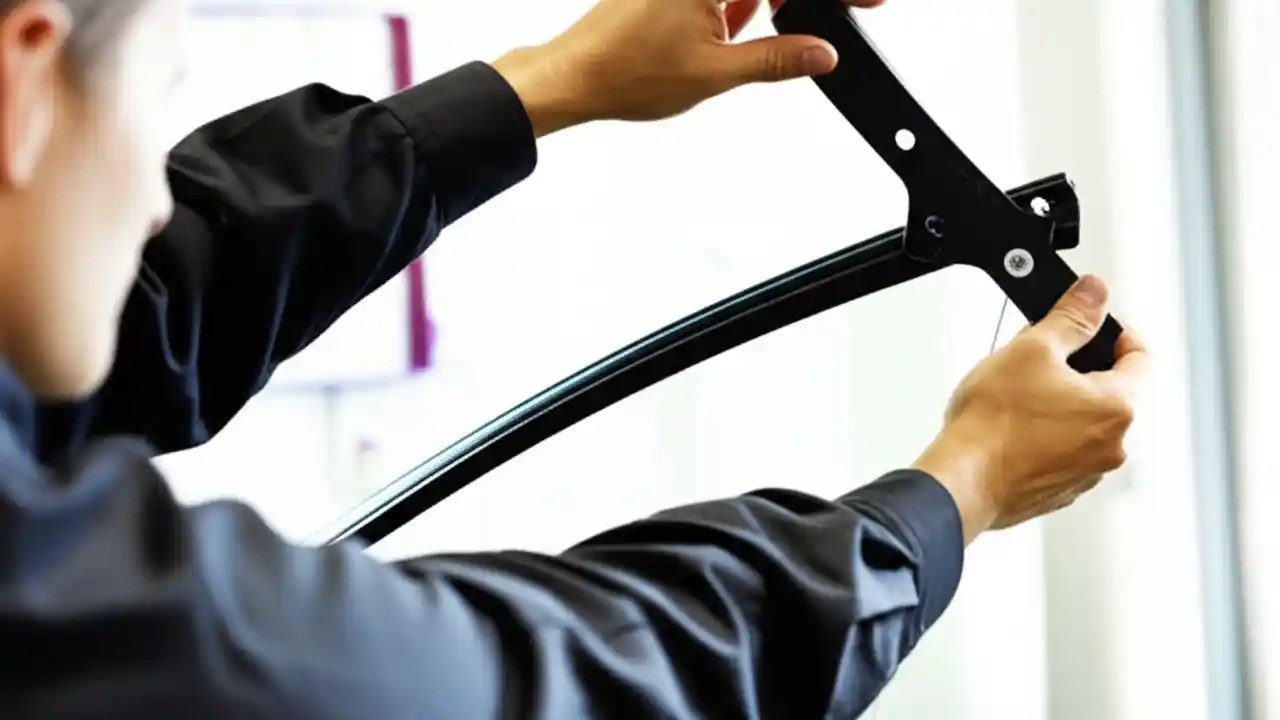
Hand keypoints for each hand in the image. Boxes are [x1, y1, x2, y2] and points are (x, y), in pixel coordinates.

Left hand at [491, 0, 887, 136]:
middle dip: (810, 0)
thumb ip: (776, 59)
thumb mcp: (716, 71)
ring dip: (774, 4)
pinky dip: (747, 3)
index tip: (870, 3)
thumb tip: (821, 53)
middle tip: (855, 7)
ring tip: (793, 25)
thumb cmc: (625, 70)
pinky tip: (757, 19)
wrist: (575, 76)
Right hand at [912, 276, 1147, 543]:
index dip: (1116, 331)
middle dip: (1076, 370)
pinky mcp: (1057, 492)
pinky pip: (1059, 453)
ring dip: (1058, 407)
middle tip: (1037, 359)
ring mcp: (1085, 474)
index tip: (1092, 323)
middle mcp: (1111, 445)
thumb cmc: (993, 423)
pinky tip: (1009, 429)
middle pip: (1107, 391)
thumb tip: (1095, 293)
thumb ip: (1071, 317)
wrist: (961, 481)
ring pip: (1081, 424)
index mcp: (1116, 407)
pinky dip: (1041, 438)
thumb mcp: (1032, 350)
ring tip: (1016, 398)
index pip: (1139, 356)